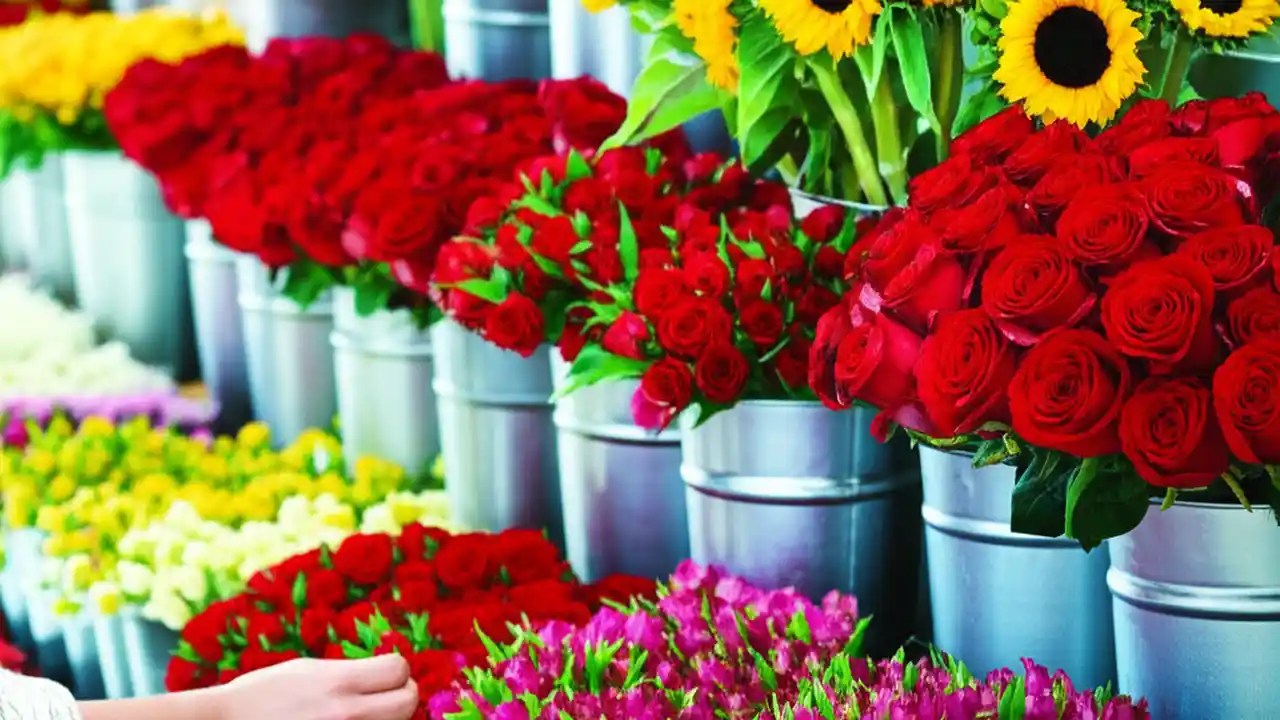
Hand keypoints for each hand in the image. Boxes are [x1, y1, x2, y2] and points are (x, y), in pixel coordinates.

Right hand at [215, 655, 419, 719]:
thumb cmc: (264, 693)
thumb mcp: (308, 670)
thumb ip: (349, 672)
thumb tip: (385, 672)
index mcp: (339, 682)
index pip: (399, 669)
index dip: (397, 668)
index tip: (387, 672)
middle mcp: (347, 713)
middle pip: (408, 702)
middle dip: (403, 694)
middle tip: (388, 694)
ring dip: (386, 717)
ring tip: (367, 711)